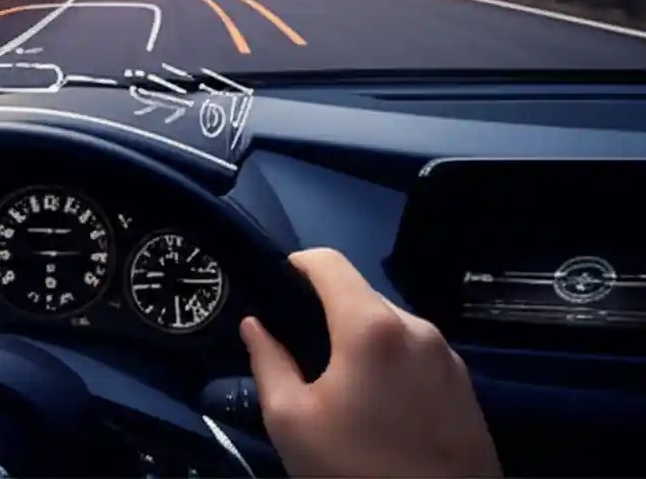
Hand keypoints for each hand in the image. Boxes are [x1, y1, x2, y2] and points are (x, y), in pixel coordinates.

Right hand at [241, 248, 499, 476]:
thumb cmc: (355, 469)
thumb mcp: (292, 421)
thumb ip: (268, 362)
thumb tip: (255, 326)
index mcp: (371, 327)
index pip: (329, 262)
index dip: (297, 264)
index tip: (276, 287)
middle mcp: (417, 327)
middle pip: (360, 294)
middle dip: (327, 310)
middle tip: (301, 350)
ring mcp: (448, 355)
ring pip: (391, 323)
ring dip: (361, 336)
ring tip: (340, 382)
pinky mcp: (465, 384)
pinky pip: (417, 351)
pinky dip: (391, 360)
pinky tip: (379, 403)